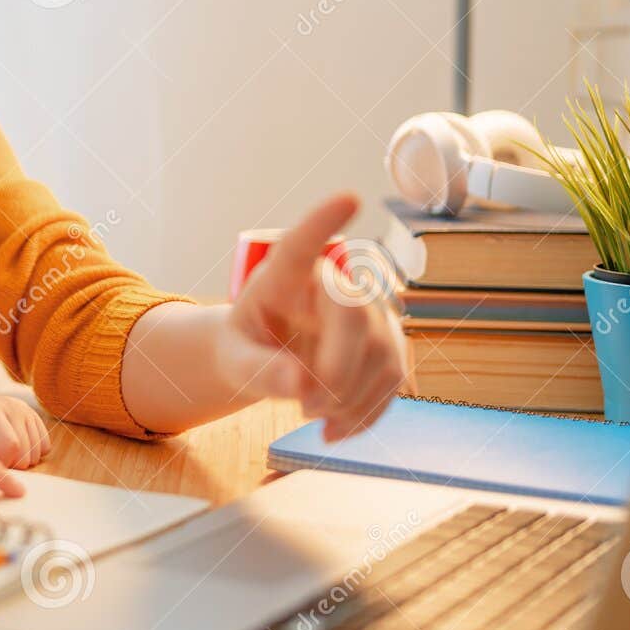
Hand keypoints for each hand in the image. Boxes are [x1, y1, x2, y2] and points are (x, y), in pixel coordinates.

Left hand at [0, 394, 50, 468]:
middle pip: (26, 451)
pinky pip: (45, 444)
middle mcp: (10, 405)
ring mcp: (23, 408)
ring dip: (20, 460)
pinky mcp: (30, 414)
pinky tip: (11, 449)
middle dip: (9, 464)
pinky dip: (31, 453)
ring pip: (38, 450)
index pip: (10, 446)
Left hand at [227, 192, 409, 440]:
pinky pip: (394, 385)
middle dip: (335, 373)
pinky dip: (366, 417)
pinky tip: (335, 432)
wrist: (271, 359)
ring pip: (382, 357)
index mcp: (285, 275)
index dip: (324, 223)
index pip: (304, 244)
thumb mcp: (236, 359)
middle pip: (356, 318)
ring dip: (348, 402)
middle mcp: (336, 284)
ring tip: (310, 414)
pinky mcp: (391, 348)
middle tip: (303, 407)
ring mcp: (372, 314)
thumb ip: (257, 369)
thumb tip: (300, 386)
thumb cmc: (248, 346)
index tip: (348, 198)